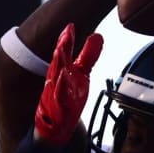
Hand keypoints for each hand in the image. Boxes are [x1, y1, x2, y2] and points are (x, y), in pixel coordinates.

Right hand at [34, 23, 101, 145]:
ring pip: (56, 76)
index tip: (70, 26)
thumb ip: (88, 56)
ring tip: (61, 51)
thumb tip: (97, 35)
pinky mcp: (59, 107)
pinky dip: (60, 87)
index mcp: (61, 69)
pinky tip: (63, 78)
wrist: (56, 126)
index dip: (66, 39)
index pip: (63, 52)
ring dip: (57, 64)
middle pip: (58, 60)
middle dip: (61, 48)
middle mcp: (57, 78)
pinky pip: (59, 96)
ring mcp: (56, 92)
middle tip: (66, 35)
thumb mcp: (81, 74)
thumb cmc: (67, 96)